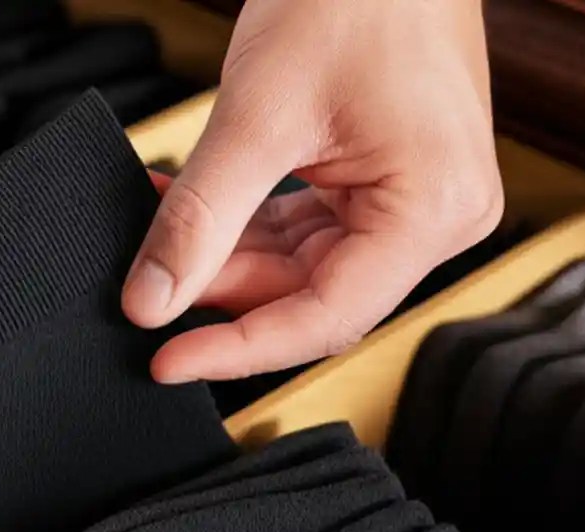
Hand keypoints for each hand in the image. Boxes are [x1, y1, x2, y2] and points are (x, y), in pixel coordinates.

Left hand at [123, 0, 502, 382]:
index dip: (238, 348)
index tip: (166, 363)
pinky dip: (244, 224)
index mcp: (433, 210)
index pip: (325, 317)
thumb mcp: (258, 116)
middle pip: (312, 295)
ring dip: (225, 255)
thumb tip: (152, 301)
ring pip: (301, 266)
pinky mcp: (384, 179)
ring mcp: (412, 199)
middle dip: (222, 289)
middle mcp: (437, 216)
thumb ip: (200, 218)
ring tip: (156, 231)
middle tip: (146, 284)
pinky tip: (186, 208)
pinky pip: (306, 227)